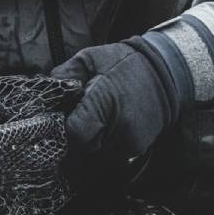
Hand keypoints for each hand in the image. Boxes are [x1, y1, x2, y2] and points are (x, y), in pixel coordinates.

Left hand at [50, 35, 183, 159]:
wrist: (166, 73)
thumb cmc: (124, 63)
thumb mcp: (90, 58)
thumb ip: (64, 75)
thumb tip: (47, 93)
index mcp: (105, 103)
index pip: (74, 134)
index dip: (61, 128)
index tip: (60, 117)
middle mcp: (120, 129)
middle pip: (81, 149)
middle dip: (72, 137)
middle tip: (72, 119)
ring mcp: (130, 143)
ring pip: (94, 156)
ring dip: (86, 144)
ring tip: (90, 121)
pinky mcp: (136, 150)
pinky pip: (108, 156)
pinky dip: (101, 146)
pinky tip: (104, 127)